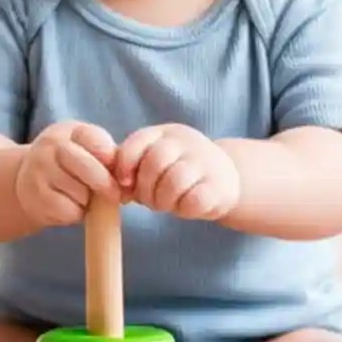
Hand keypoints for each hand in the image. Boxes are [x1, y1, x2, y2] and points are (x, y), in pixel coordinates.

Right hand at [16, 121, 119, 226]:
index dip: (112, 158)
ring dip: (89, 200)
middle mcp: (50, 146)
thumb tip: (127, 184)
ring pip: (80, 191)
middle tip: (114, 194)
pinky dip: (76, 213)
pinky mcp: (37, 197)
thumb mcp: (84, 150)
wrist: (26, 183)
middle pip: (87, 166)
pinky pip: (69, 209)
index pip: (95, 139)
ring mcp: (40, 171)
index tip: (121, 172)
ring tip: (83, 197)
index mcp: (68, 131)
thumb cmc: (67, 167)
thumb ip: (106, 157)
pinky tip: (71, 206)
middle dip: (105, 183)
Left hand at [116, 123, 238, 220]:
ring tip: (166, 205)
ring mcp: (207, 162)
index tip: (125, 183)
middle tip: (149, 200)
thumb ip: (132, 168)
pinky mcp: (220, 186)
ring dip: (163, 201)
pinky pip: (194, 200)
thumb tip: (115, 187)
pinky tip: (185, 207)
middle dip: (145, 188)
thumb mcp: (155, 162)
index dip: (125, 165)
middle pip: (155, 162)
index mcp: (166, 133)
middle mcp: (188, 142)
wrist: (225, 178)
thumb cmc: (178, 172)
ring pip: (175, 181)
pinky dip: (183, 209)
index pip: (138, 141)